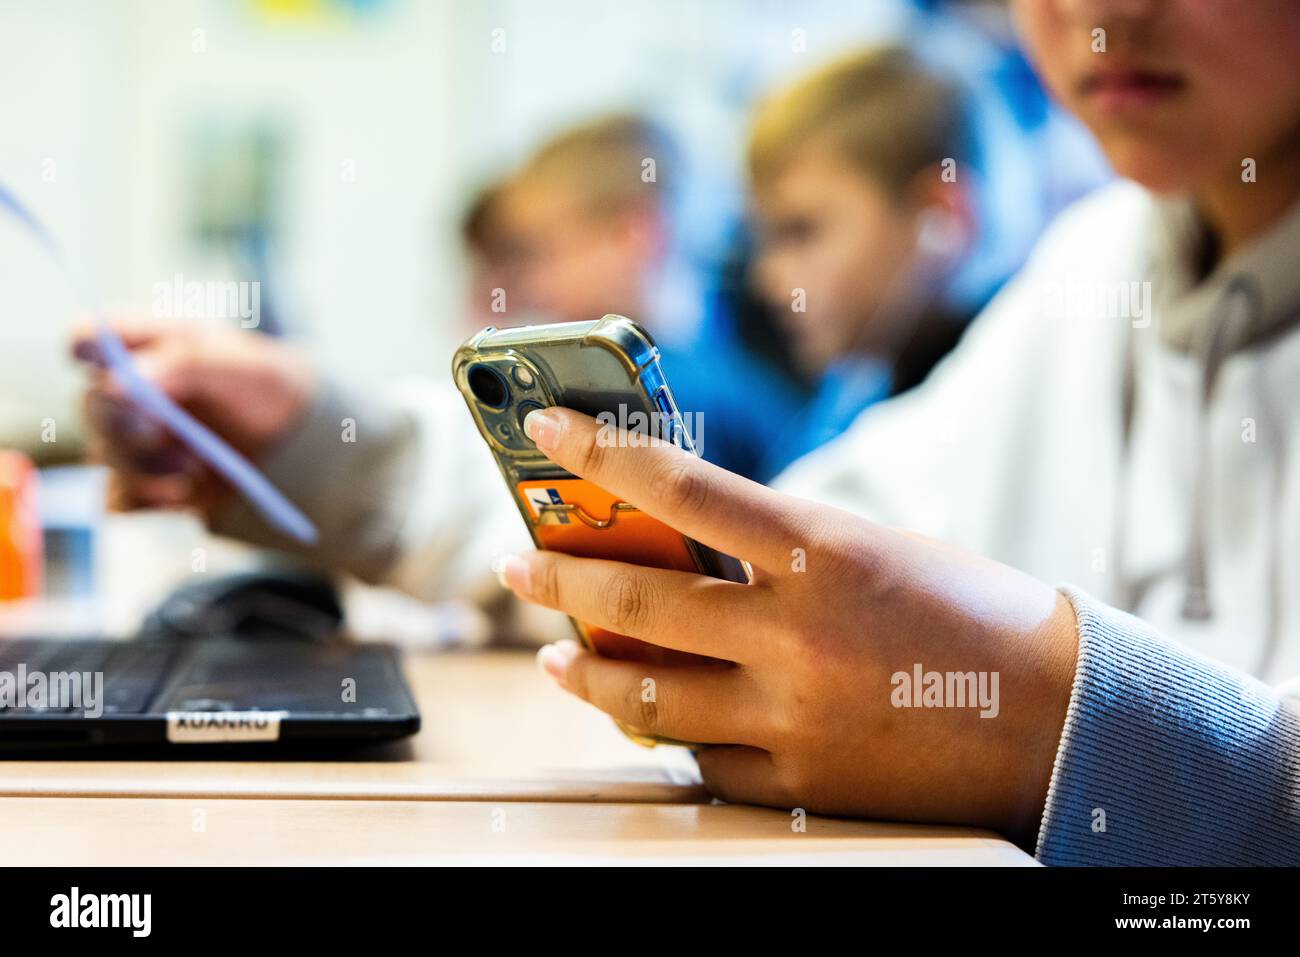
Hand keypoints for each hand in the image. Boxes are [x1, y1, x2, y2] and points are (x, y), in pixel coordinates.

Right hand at [71, 318, 315, 518]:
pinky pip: (121, 500)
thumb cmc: (268, 388)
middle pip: (93, 405)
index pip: (89, 338)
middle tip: (157, 433)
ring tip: (192, 470)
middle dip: (125, 423)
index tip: (116, 374)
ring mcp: (133, 439)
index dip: (87, 350)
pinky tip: (185, 497)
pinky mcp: (144, 483)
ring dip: (142, 468)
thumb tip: (121, 383)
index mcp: (149, 347)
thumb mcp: (244, 366)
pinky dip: (148, 502)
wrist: (296, 442)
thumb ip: (186, 364)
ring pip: (105, 457)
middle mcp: (130, 392)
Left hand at [497, 407, 1078, 845]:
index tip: (545, 430)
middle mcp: (798, 633)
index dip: (600, 451)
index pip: (681, 486)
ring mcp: (793, 716)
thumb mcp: (871, 550)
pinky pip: (699, 758)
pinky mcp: (800, 785)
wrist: (1061, 718)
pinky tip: (642, 712)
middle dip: (559, 574)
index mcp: (824, 550)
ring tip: (553, 652)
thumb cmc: (970, 615)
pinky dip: (663, 730)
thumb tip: (675, 550)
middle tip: (518, 561)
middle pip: (637, 597)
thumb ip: (774, 552)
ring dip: (583, 668)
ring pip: (646, 692)